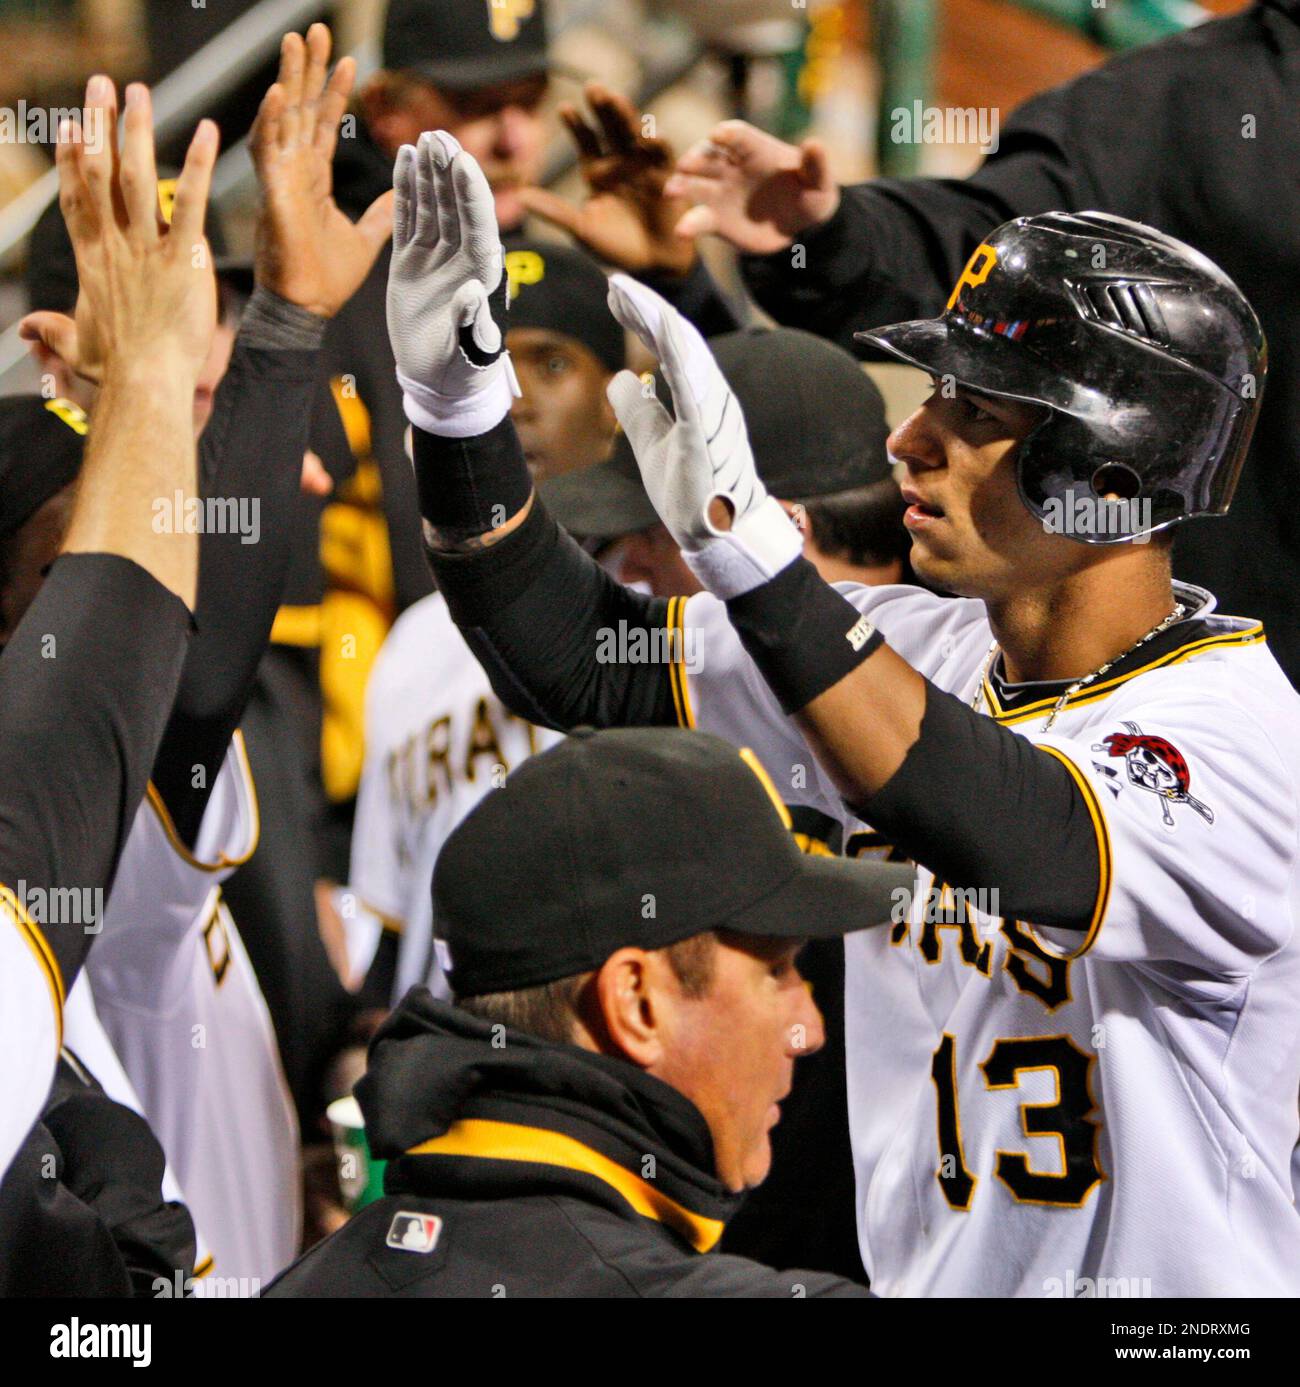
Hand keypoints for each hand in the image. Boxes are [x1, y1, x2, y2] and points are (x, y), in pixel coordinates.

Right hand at [20, 77, 218, 385]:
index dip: (74, 159)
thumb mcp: (78, 348)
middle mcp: (115, 244)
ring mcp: (147, 247)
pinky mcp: (183, 257)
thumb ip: (53, 331)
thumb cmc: (117, 372)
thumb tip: (25, 331)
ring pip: (138, 176)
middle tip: (102, 84)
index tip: (73, 126)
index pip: (79, 197)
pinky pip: (190, 203)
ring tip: (140, 92)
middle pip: (101, 172)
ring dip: (138, 130)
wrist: (146, 383)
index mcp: (93, 259)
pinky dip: (199, 166)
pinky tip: (209, 133)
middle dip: (100, 124)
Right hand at [251, 24, 393, 318]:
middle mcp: (294, 171)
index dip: (333, 90)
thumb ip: (383, 213)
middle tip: (315, 29)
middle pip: (300, 107)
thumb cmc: (328, 279)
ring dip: (288, 78)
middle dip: (307, 68)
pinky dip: (271, 121)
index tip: (348, 59)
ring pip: (283, 117)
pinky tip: (276, 93)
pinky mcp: (273, 195)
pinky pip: (268, 152)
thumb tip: (404, 192)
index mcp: (314, 178)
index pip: (323, 123)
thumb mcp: (367, 239)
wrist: (308, 308)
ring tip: (295, 41)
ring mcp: (281, 180)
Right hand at [386, 130, 516, 438]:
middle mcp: (463, 258)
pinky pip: (409, 218)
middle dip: (450, 170)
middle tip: (440, 136)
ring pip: (434, 205)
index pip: (481, 225)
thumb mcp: (468, 353)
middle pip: (457, 205)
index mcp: (483, 273)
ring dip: (429, 172)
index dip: (473, 193)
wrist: (439, 380)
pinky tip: (404, 159)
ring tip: (422, 139)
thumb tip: (473, 292)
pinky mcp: (413, 260)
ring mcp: (437, 256)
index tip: (465, 161)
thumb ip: (471, 324)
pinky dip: (406, 190)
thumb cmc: (462, 370)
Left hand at [518, 83, 694, 276]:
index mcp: (597, 171)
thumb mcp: (582, 230)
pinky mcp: (667, 177)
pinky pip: (663, 157)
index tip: (564, 108)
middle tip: (593, 87)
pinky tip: (649, 135)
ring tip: (616, 99)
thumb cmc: (616, 247)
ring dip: (627, 116)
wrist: (652, 266)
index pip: (586, 140)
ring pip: (634, 134)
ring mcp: (644, 167)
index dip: (576, 124)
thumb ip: (555, 211)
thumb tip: (519, 197)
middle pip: (610, 128)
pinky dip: (657, 146)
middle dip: (602, 109)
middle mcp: (620, 163)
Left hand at [604, 274, 799, 597]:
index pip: (668, 345)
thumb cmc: (690, 488)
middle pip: (676, 339)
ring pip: (686, 354)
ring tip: (628, 293)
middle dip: (644, 308)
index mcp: (697, 395)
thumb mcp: (650, 442)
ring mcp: (710, 414)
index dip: (641, 317)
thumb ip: (637, 408)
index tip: (614, 295)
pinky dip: (678, 355)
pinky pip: (693, 389)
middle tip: (614, 283)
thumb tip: (620, 377)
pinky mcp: (704, 436)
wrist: (715, 533)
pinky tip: (662, 327)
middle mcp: (709, 396)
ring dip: (656, 320)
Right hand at [666, 121, 839, 255]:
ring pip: (695, 185)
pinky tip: (681, 231)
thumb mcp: (820, 182)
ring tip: (671, 192)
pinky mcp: (716, 219)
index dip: (728, 134)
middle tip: (684, 165)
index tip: (718, 135)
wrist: (800, 227)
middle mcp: (732, 167)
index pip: (738, 137)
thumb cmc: (810, 194)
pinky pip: (699, 220)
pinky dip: (689, 224)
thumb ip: (816, 165)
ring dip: (681, 186)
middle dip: (695, 158)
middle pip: (708, 157)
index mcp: (755, 150)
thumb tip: (815, 144)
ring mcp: (720, 193)